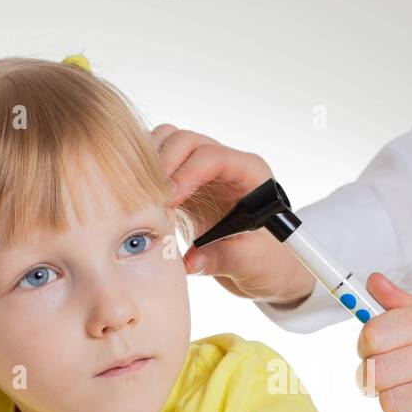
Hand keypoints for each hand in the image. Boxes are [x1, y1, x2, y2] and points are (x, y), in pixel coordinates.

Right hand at [150, 124, 315, 304]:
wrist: (266, 270)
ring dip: (150, 167)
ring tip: (143, 200)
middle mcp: (227, 165)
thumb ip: (222, 258)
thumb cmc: (270, 263)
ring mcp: (204, 172)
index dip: (187, 174)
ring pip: (168, 145)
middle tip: (149, 199)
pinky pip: (159, 167)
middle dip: (163, 165)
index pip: (213, 158)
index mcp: (251, 175)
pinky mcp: (185, 186)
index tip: (169, 200)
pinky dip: (144, 178)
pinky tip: (141, 203)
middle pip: (186, 142)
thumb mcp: (252, 263)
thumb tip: (190, 261)